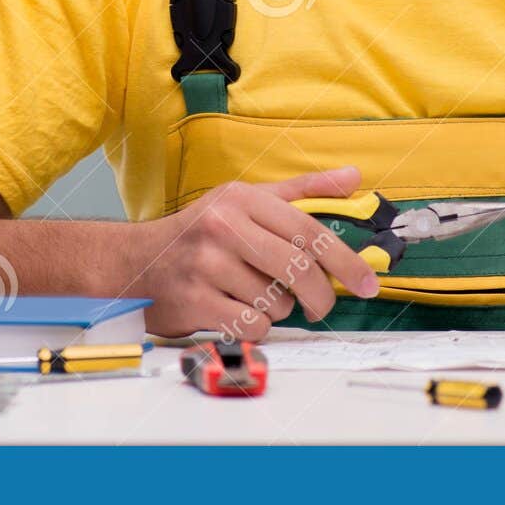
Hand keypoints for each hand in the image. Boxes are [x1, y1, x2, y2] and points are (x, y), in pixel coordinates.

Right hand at [130, 166, 379, 338]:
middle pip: (299, 269)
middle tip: (321, 305)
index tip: (369, 283)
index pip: (309, 230)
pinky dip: (256, 326)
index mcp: (242, 199)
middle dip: (320, 295)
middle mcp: (224, 226)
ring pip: (276, 302)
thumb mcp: (247, 200)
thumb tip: (353, 177)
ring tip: (256, 295)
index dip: (346, 260)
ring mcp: (207, 265)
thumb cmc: (202, 232)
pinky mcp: (194, 301)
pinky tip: (239, 311)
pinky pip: (252, 325)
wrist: (136, 261)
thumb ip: (303, 191)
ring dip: (279, 309)